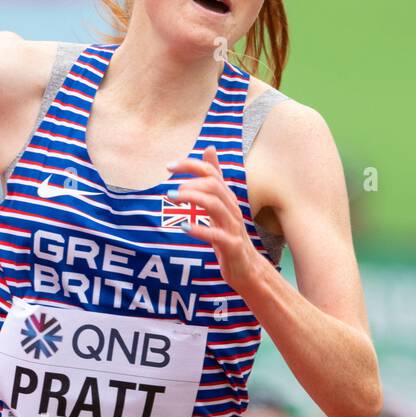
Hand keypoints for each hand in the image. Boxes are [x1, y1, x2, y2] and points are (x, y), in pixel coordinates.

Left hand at [167, 145, 261, 295]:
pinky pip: (216, 235)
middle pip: (214, 185)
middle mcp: (232, 208)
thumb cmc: (229, 236)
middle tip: (170, 191)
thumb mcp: (221, 205)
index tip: (168, 166)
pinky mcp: (232, 246)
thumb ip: (215, 179)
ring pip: (215, 205)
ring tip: (173, 201)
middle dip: (190, 183)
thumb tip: (209, 148)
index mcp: (227, 198)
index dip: (190, 165)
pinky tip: (184, 227)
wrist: (247, 268)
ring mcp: (233, 227)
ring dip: (193, 199)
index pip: (210, 172)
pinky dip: (199, 229)